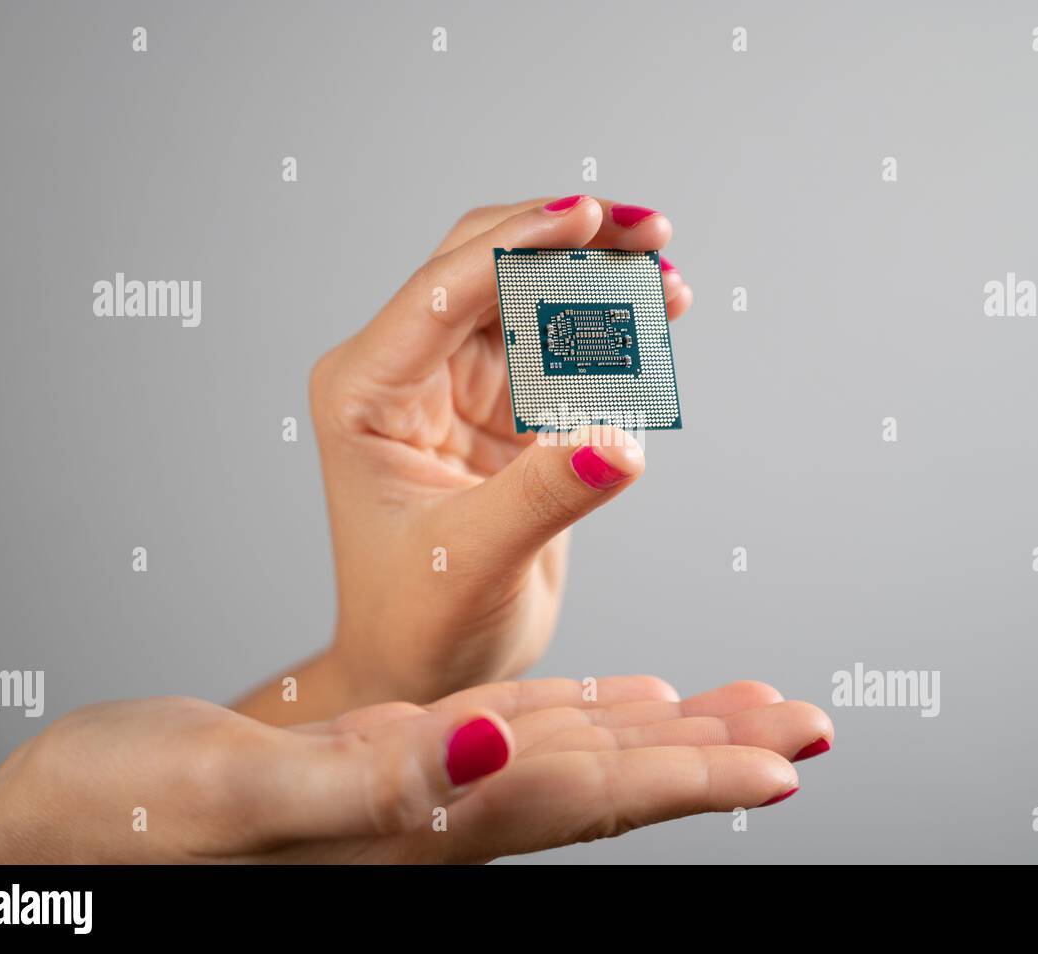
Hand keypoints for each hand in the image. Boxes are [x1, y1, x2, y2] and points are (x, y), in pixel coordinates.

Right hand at [0, 677, 830, 863]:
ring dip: (671, 730)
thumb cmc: (121, 818)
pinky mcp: (395, 757)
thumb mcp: (231, 792)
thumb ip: (365, 784)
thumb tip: (488, 753)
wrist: (68, 827)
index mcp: (420, 820)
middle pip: (611, 776)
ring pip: (578, 749)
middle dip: (716, 751)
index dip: (693, 780)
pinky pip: (518, 731)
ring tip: (749, 706)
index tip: (790, 760)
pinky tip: (620, 697)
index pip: (588, 796)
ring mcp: (424, 786)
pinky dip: (586, 711)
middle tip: (810, 722)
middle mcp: (442, 810)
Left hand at [237, 196, 693, 721]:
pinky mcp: (507, 410)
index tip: (591, 218)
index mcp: (370, 390)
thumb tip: (623, 438)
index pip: (446, 288)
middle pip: (490, 266)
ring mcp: (459, 386)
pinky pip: (566, 347)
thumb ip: (544, 497)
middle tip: (648, 232)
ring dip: (599, 278)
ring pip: (535, 297)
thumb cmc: (420, 625)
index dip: (522, 245)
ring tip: (668, 280)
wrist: (424, 667)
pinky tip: (659, 317)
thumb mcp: (474, 565)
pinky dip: (613, 329)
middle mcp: (410, 372)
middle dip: (568, 241)